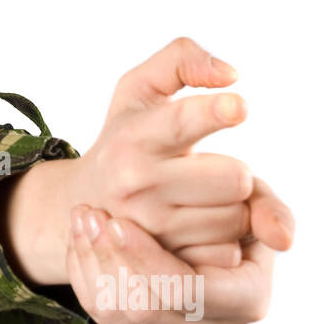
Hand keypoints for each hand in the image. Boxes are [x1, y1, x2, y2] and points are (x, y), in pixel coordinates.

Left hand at [64, 202, 277, 323]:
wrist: (192, 220)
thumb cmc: (226, 200)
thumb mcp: (252, 196)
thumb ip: (268, 210)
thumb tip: (284, 241)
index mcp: (250, 298)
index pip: (189, 290)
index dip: (148, 260)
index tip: (117, 220)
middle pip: (149, 308)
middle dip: (112, 259)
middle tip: (87, 214)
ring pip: (120, 315)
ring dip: (93, 264)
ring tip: (81, 218)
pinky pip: (104, 315)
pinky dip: (86, 275)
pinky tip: (80, 238)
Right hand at [73, 37, 268, 267]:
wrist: (83, 204)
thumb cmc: (126, 136)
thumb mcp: (140, 88)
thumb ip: (181, 59)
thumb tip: (230, 76)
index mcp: (133, 137)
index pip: (180, 122)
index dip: (214, 112)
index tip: (240, 106)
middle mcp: (136, 184)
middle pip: (234, 177)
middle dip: (235, 172)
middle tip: (211, 171)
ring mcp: (148, 229)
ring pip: (236, 219)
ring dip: (234, 208)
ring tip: (202, 200)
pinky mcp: (161, 264)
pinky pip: (228, 254)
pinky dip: (226, 242)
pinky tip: (200, 229)